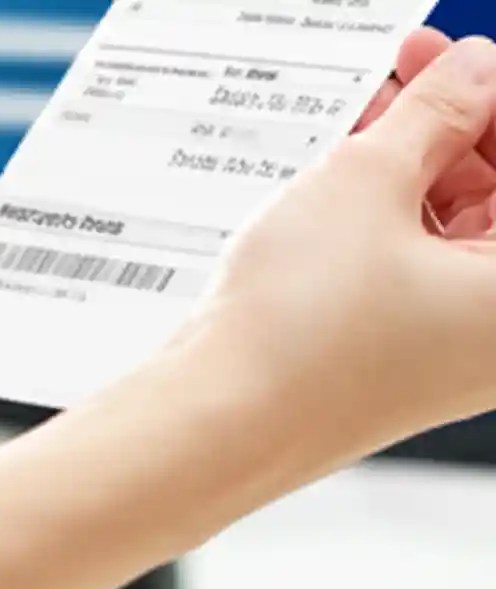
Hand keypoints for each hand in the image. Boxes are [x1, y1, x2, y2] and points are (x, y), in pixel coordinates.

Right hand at [171, 36, 495, 467]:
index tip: (454, 66)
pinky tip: (335, 182)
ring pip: (446, 231)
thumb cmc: (301, 336)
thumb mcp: (367, 186)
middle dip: (449, 132)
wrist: (217, 424)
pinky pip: (404, 266)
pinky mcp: (391, 357)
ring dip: (406, 170)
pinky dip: (378, 219)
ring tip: (355, 124)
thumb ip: (433, 114)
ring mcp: (446, 350)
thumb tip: (470, 74)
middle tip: (401, 78)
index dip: (490, 104)